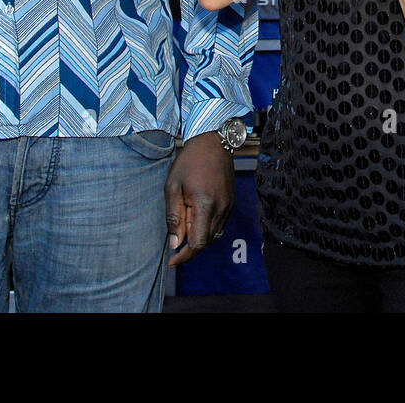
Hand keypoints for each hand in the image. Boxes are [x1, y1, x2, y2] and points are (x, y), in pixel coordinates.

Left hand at [164, 130, 235, 266]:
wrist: (213, 142)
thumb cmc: (190, 162)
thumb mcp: (173, 187)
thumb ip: (174, 216)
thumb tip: (175, 242)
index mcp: (205, 205)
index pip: (198, 243)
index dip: (185, 256)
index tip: (173, 261)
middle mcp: (221, 209)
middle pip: (206, 241)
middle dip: (189, 246)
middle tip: (175, 237)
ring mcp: (229, 206)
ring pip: (214, 234)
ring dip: (198, 235)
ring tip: (185, 220)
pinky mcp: (232, 202)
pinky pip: (219, 224)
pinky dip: (207, 227)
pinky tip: (196, 215)